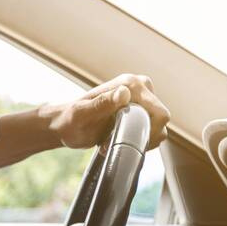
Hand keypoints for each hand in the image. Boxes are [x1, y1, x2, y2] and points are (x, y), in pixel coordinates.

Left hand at [40, 73, 170, 149]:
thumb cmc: (70, 121)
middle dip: (141, 136)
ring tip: (114, 141)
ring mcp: (142, 99)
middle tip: (115, 141)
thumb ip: (102, 103)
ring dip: (138, 140)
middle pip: (161, 121)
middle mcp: (140, 87)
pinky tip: (119, 140)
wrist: (65, 125)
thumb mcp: (83, 115)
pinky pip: (151, 129)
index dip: (148, 133)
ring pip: (158, 127)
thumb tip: (125, 93)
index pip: (160, 113)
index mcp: (130, 84)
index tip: (124, 141)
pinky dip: (138, 139)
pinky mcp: (140, 110)